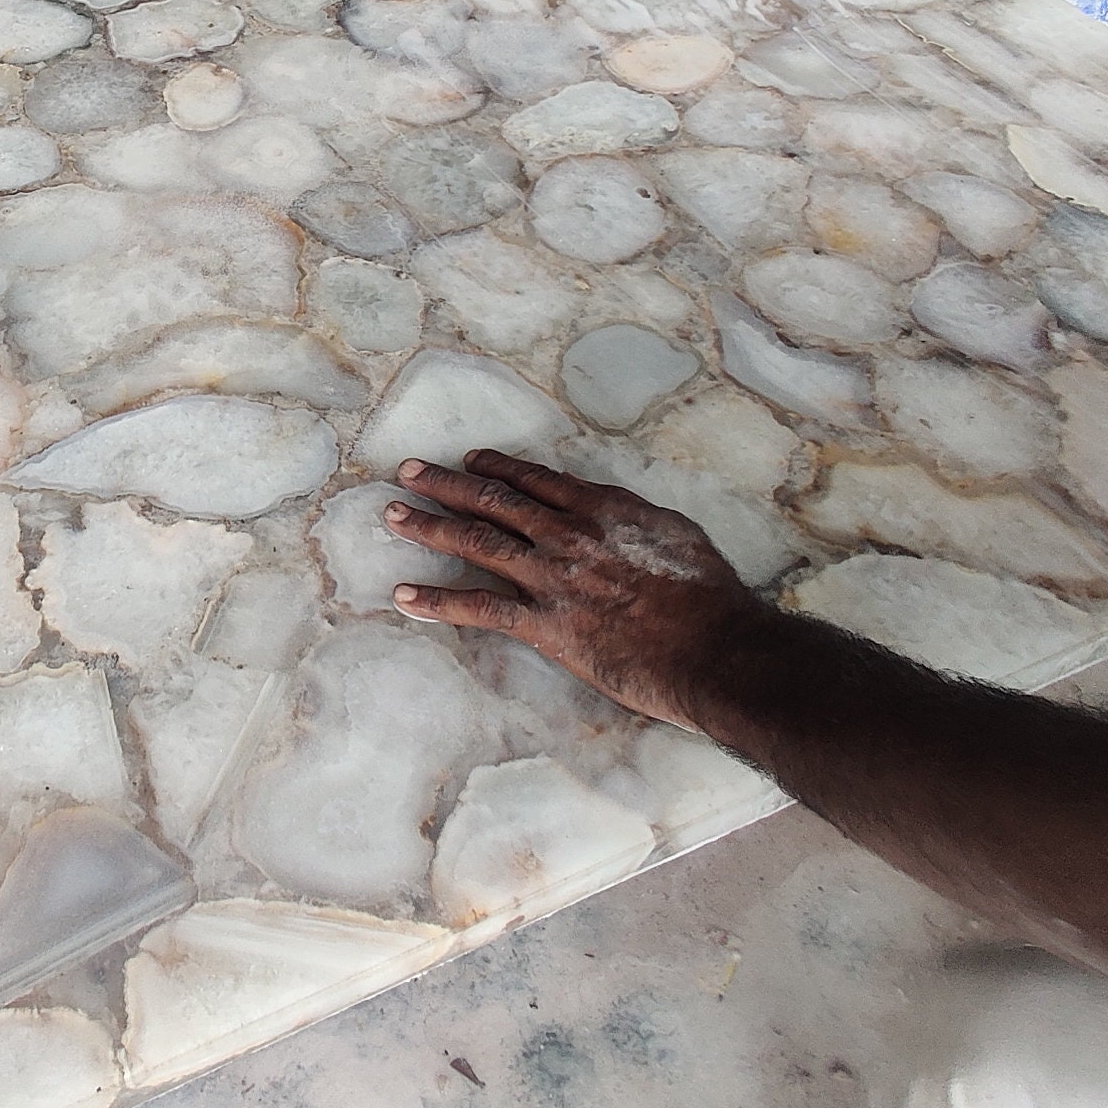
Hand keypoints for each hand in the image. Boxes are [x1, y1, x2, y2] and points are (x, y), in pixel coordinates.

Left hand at [384, 450, 761, 727]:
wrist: (714, 647)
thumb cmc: (707, 595)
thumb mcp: (673, 532)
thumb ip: (629, 516)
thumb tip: (598, 504)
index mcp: (601, 508)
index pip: (535, 480)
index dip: (497, 468)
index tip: (470, 460)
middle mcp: (568, 534)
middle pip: (493, 501)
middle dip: (445, 484)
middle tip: (408, 471)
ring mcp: (552, 578)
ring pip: (476, 542)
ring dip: (429, 526)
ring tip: (394, 515)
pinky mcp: (546, 625)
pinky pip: (479, 608)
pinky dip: (437, 601)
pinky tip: (404, 597)